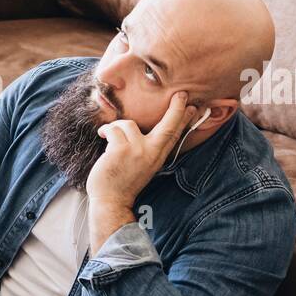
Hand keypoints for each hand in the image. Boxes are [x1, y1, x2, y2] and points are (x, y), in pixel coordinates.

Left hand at [86, 92, 198, 248]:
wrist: (110, 201)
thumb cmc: (122, 182)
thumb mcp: (143, 165)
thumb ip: (148, 149)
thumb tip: (147, 130)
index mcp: (157, 156)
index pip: (174, 135)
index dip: (183, 119)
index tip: (192, 107)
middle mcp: (151, 153)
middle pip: (168, 126)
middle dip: (176, 109)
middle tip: (182, 95)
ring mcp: (137, 150)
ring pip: (128, 123)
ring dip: (116, 127)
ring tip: (109, 137)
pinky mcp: (121, 150)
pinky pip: (113, 129)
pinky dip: (105, 131)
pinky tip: (102, 136)